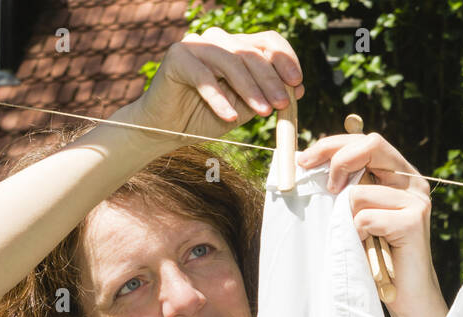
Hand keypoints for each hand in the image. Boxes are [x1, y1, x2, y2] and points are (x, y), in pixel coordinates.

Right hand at [125, 28, 305, 146]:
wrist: (166, 129)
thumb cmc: (204, 117)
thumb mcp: (244, 108)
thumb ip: (266, 97)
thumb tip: (297, 90)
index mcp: (236, 47)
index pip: (267, 42)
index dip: (285, 59)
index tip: (297, 83)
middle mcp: (218, 40)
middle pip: (251, 52)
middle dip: (270, 80)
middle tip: (282, 104)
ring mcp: (196, 45)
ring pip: (230, 61)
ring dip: (250, 89)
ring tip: (263, 112)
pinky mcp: (177, 57)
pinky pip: (203, 77)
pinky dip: (219, 98)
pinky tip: (230, 117)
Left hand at [298, 132, 447, 316]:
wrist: (405, 298)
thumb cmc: (375, 258)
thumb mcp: (356, 217)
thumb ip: (347, 190)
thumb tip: (307, 166)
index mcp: (399, 175)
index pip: (366, 141)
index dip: (332, 144)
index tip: (303, 159)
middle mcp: (412, 182)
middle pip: (370, 145)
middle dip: (335, 159)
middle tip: (316, 180)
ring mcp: (416, 200)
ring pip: (360, 192)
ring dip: (347, 219)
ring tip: (361, 241)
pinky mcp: (413, 221)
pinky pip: (365, 218)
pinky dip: (357, 236)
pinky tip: (370, 251)